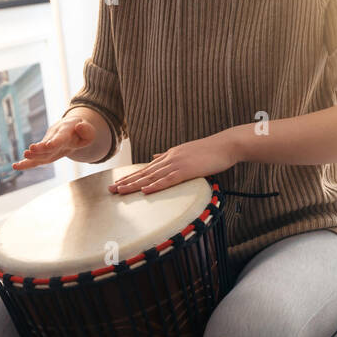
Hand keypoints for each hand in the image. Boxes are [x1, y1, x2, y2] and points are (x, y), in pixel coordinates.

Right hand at [13, 117, 94, 169]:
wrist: (70, 127)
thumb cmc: (81, 131)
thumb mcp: (89, 131)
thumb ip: (87, 131)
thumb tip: (79, 127)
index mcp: (65, 131)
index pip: (59, 137)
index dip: (54, 141)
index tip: (47, 145)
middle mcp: (53, 137)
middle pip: (46, 144)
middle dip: (39, 149)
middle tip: (30, 150)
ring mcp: (47, 144)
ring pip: (40, 152)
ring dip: (32, 155)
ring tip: (23, 157)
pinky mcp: (44, 152)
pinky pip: (35, 159)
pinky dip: (26, 163)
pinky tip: (15, 166)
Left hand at [108, 131, 240, 193]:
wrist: (226, 145)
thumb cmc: (210, 151)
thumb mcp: (187, 152)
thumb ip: (169, 155)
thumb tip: (154, 156)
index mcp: (170, 155)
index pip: (147, 168)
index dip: (131, 176)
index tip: (118, 183)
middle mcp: (170, 158)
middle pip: (144, 172)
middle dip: (127, 181)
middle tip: (111, 189)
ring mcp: (178, 163)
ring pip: (152, 176)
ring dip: (135, 184)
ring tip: (121, 191)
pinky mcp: (187, 170)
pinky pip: (169, 179)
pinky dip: (156, 185)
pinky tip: (145, 190)